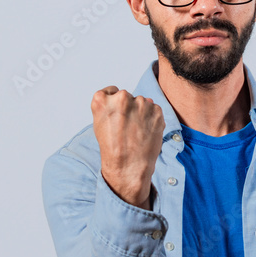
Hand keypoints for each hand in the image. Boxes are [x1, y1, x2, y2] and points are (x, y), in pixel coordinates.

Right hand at [91, 86, 164, 208]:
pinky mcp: (156, 110)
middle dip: (129, 108)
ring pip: (142, 102)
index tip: (116, 114)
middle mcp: (121, 98)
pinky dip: (152, 118)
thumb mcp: (99, 123)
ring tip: (136, 131)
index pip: (111, 91)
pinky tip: (145, 131)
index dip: (114, 103)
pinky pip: (154, 109)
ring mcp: (140, 103)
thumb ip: (109, 106)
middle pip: (127, 96)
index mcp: (102, 100)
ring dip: (141, 113)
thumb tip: (125, 97)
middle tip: (126, 127)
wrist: (129, 165)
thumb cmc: (112, 147)